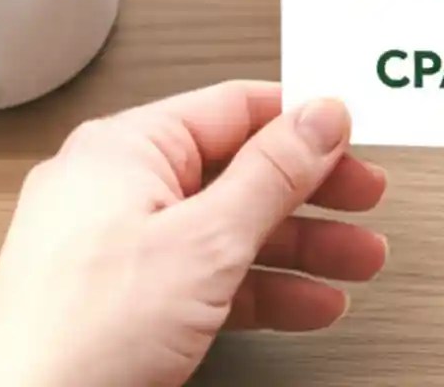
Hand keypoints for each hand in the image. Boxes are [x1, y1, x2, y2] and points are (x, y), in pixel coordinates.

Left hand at [0, 81, 387, 386]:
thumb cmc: (78, 335)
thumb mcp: (204, 241)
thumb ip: (272, 174)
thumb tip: (320, 117)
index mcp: (126, 150)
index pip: (234, 108)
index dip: (301, 120)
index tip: (352, 135)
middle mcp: (120, 189)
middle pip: (242, 172)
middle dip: (314, 193)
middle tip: (365, 197)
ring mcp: (124, 246)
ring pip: (235, 230)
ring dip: (303, 247)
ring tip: (357, 259)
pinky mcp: (130, 299)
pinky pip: (214, 276)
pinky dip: (266, 288)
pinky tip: (310, 303)